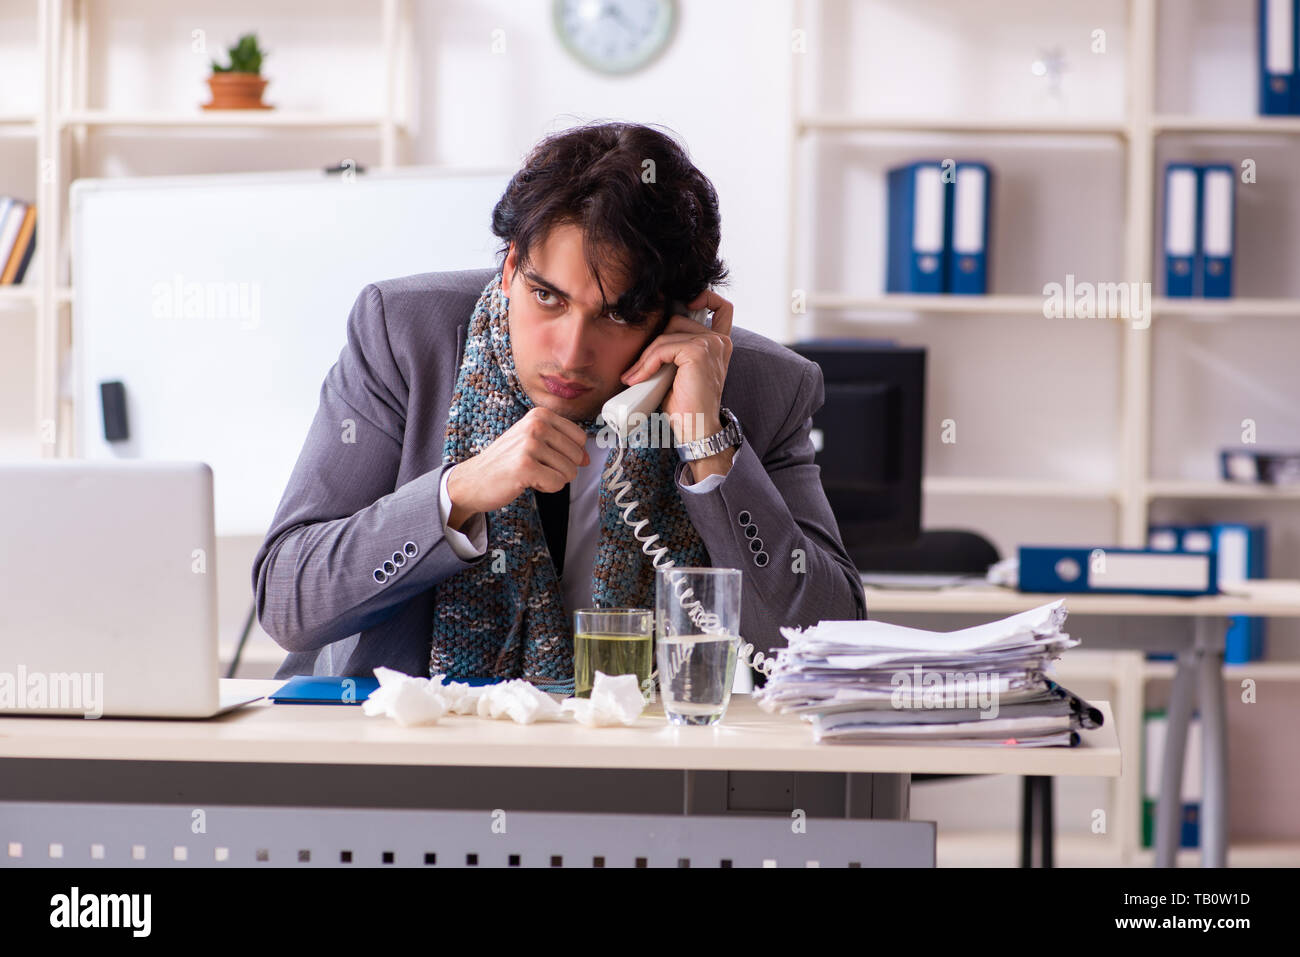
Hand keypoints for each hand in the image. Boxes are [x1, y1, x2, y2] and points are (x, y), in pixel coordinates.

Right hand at [444, 407, 589, 529]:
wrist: (473, 479)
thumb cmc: (505, 462)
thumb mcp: (533, 442)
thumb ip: (562, 445)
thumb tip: (587, 459)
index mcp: (540, 415)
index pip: (579, 438)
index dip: (569, 454)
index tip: (547, 456)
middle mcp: (535, 425)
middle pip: (576, 456)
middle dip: (561, 469)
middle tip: (536, 467)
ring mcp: (530, 444)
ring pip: (569, 472)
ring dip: (551, 479)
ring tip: (529, 473)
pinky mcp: (525, 466)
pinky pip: (557, 484)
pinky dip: (545, 488)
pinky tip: (527, 481)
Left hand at [619, 288, 733, 443]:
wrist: (696, 429)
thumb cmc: (686, 404)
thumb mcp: (680, 369)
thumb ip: (675, 348)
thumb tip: (648, 332)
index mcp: (718, 344)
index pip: (720, 307)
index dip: (704, 297)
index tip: (686, 304)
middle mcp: (719, 340)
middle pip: (677, 320)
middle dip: (655, 343)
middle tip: (640, 368)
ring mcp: (711, 344)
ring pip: (666, 334)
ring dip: (647, 356)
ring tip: (637, 377)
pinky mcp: (698, 351)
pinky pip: (663, 348)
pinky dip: (647, 363)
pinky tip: (639, 378)